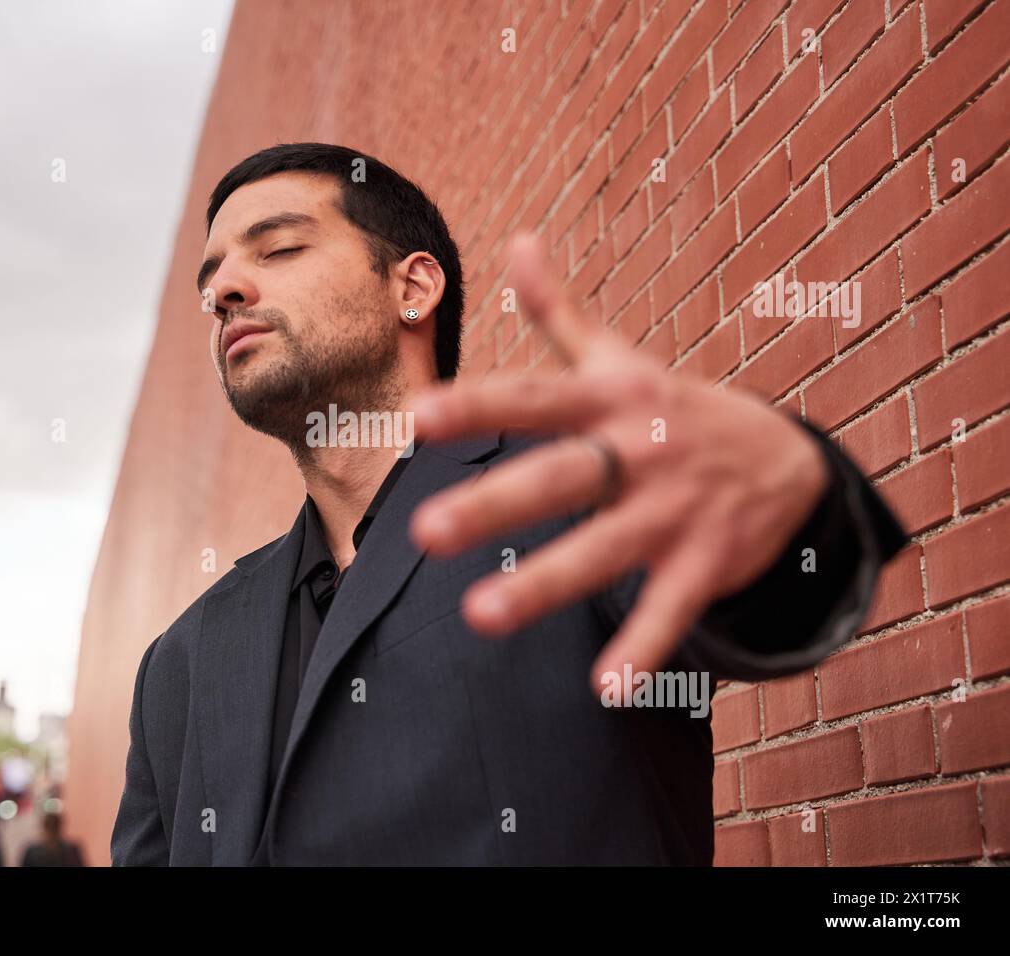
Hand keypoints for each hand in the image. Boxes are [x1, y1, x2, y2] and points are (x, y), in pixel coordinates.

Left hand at [408, 232, 829, 693]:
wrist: (791, 461)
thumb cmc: (676, 410)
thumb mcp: (623, 359)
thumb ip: (561, 314)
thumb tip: (519, 240)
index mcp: (612, 400)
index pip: (534, 399)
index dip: (477, 406)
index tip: (417, 416)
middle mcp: (639, 452)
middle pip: (560, 478)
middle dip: (493, 504)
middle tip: (423, 531)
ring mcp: (674, 511)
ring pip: (602, 550)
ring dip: (543, 584)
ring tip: (478, 616)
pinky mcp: (706, 562)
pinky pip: (670, 610)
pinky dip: (643, 649)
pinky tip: (607, 688)